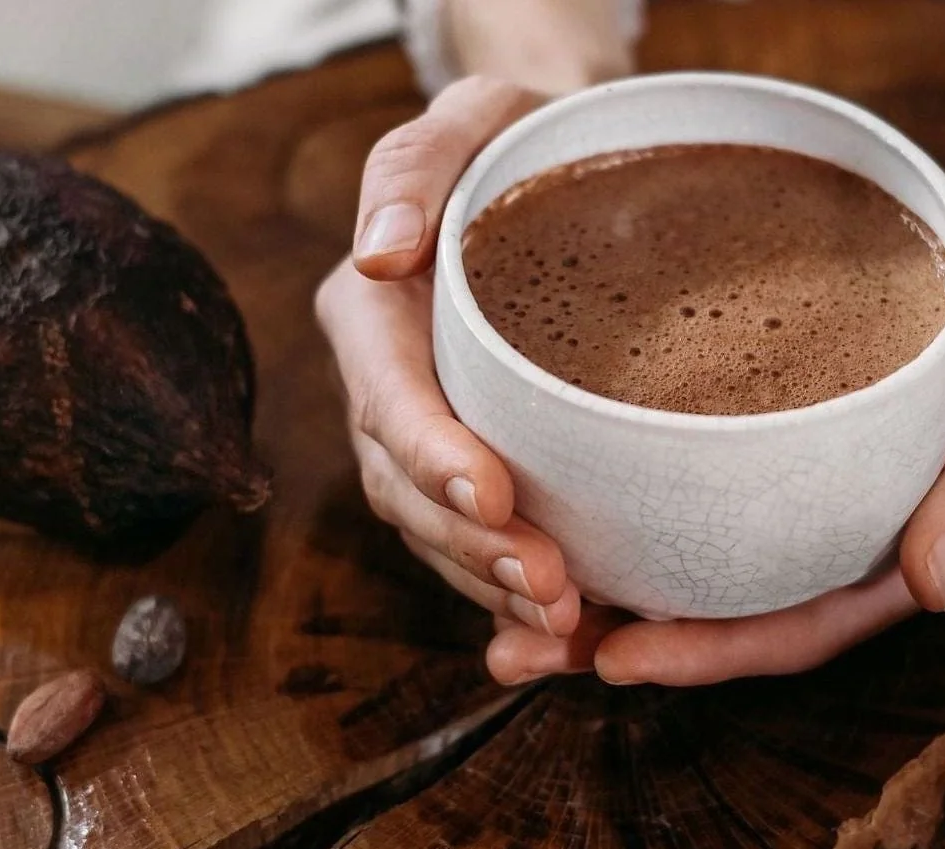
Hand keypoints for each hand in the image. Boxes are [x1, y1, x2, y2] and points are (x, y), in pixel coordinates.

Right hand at [316, 77, 585, 641]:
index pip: (387, 396)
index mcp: (371, 316)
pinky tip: (573, 636)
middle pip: (407, 489)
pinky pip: (479, 549)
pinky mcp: (476, 471)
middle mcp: (385, 390)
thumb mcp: (471, 116)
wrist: (564, 175)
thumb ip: (413, 167)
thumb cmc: (520, 138)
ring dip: (494, 589)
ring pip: (439, 537)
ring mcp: (426, 441)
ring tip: (568, 625)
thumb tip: (381, 255)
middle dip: (470, 548)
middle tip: (552, 588)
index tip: (491, 495)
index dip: (430, 454)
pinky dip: (515, 599)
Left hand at [490, 213, 944, 685]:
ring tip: (492, 595)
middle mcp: (835, 541)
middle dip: (616, 638)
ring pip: (690, 556)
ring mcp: (804, 494)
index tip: (615, 661)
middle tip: (510, 652)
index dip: (704, 652)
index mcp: (895, 560)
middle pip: (716, 609)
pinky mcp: (778, 438)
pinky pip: (693, 482)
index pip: (788, 627)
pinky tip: (548, 493)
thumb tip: (934, 583)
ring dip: (599, 581)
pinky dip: (624, 497)